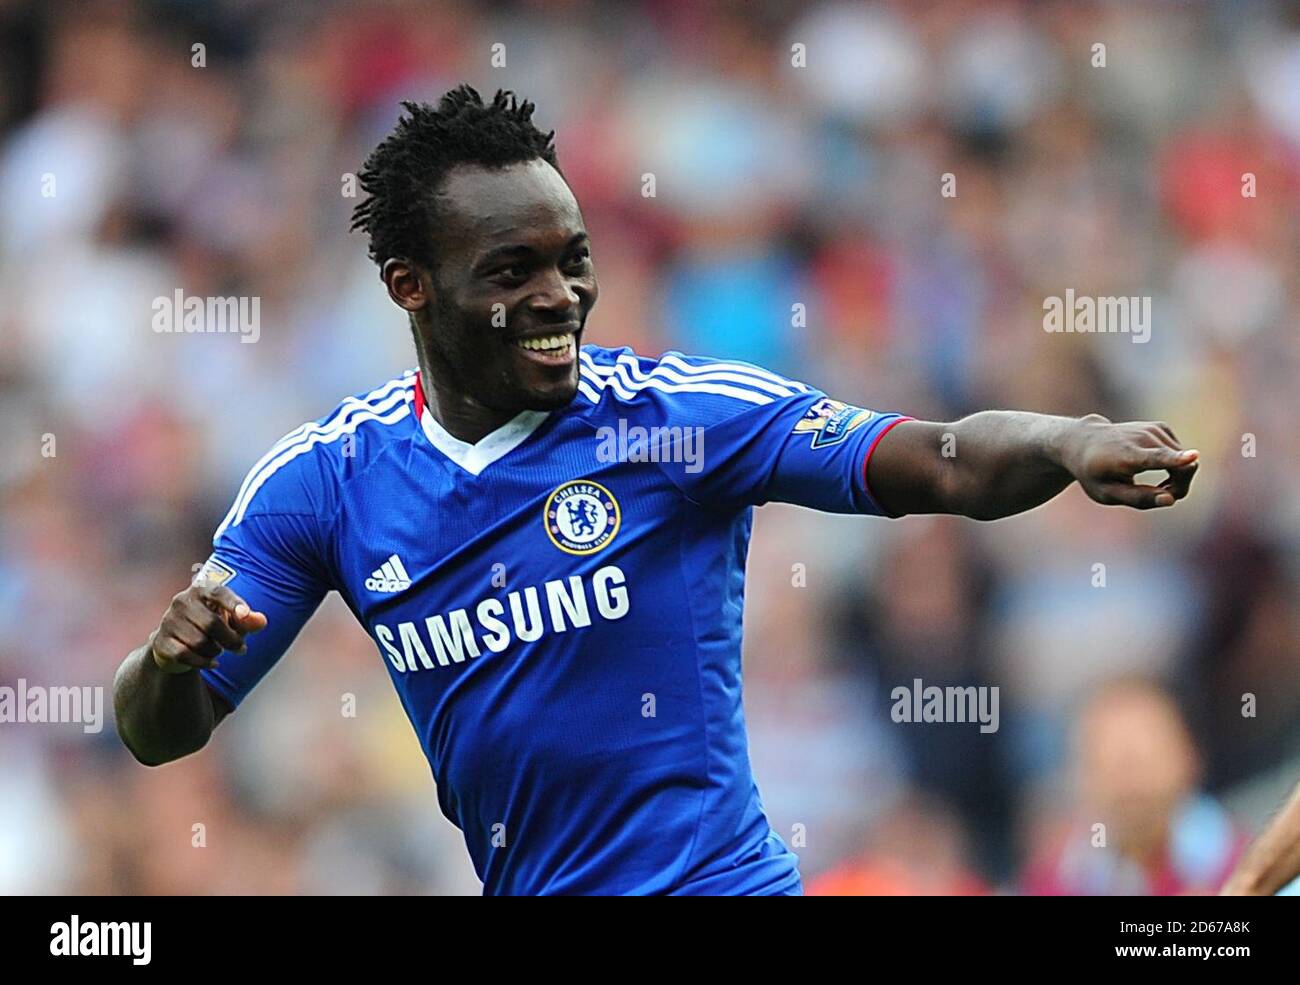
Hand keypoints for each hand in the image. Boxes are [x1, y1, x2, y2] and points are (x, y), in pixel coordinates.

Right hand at [149, 583, 267, 674]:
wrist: (177, 641)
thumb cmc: (212, 624)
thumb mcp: (232, 619)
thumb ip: (248, 620)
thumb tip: (261, 621)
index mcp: (201, 589)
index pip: (218, 592)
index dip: (233, 603)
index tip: (245, 615)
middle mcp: (182, 601)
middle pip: (212, 624)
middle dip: (231, 640)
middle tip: (241, 648)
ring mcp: (168, 620)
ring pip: (200, 642)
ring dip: (216, 651)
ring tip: (218, 650)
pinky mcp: (161, 640)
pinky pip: (185, 655)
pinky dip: (203, 662)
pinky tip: (213, 663)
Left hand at [1060, 414, 1198, 509]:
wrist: (1082, 441)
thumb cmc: (1094, 472)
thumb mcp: (1106, 493)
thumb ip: (1137, 498)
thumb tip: (1170, 500)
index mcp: (1128, 455)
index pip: (1156, 458)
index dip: (1177, 459)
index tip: (1193, 456)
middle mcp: (1143, 438)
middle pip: (1183, 467)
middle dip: (1178, 488)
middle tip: (1157, 499)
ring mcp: (1154, 430)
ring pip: (1187, 461)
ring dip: (1177, 480)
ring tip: (1152, 487)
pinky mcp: (1161, 428)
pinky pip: (1181, 455)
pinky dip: (1175, 467)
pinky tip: (1155, 471)